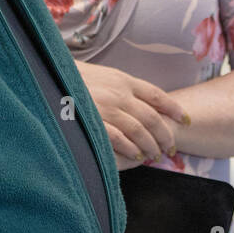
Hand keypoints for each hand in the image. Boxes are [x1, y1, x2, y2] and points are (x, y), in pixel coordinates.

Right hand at [74, 61, 189, 165]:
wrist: (47, 77)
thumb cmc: (72, 78)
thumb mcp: (102, 76)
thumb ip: (120, 87)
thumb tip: (139, 101)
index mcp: (123, 80)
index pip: (157, 95)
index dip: (174, 109)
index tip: (186, 119)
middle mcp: (119, 92)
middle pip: (152, 116)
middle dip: (165, 134)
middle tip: (171, 148)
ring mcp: (106, 107)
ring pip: (139, 129)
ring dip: (151, 145)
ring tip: (157, 156)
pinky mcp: (92, 121)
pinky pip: (118, 138)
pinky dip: (130, 148)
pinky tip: (137, 156)